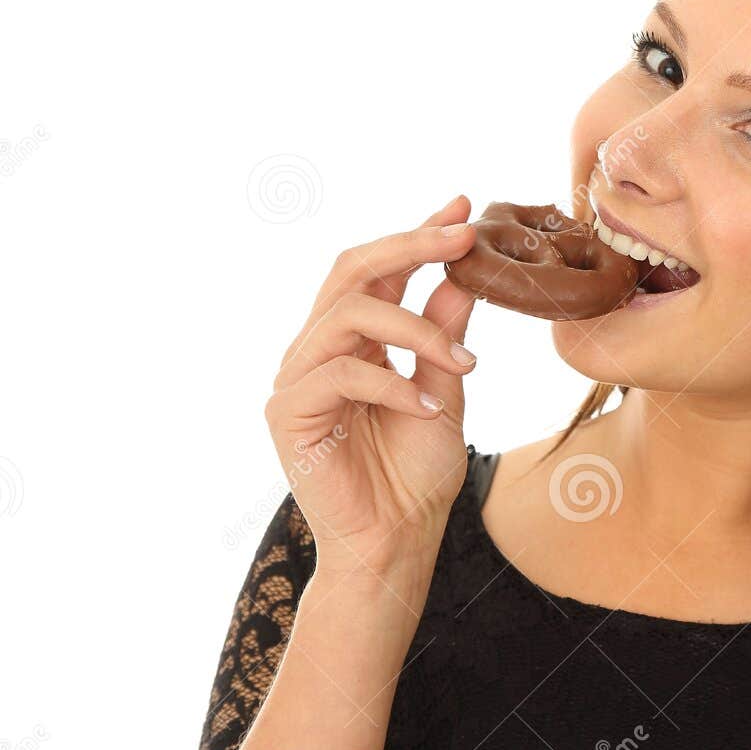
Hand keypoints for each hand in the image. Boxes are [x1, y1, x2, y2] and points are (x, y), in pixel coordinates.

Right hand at [263, 195, 479, 604]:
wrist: (395, 541)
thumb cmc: (417, 474)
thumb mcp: (444, 390)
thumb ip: (444, 334)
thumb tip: (462, 274)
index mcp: (356, 339)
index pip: (381, 270)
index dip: (418, 234)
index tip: (463, 208)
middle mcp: (319, 348)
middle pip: (352, 270)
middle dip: (411, 246)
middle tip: (462, 238)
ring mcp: (298, 376)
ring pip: (350, 315)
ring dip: (415, 331)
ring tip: (461, 364)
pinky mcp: (287, 411)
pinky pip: (341, 373)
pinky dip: (392, 383)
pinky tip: (425, 408)